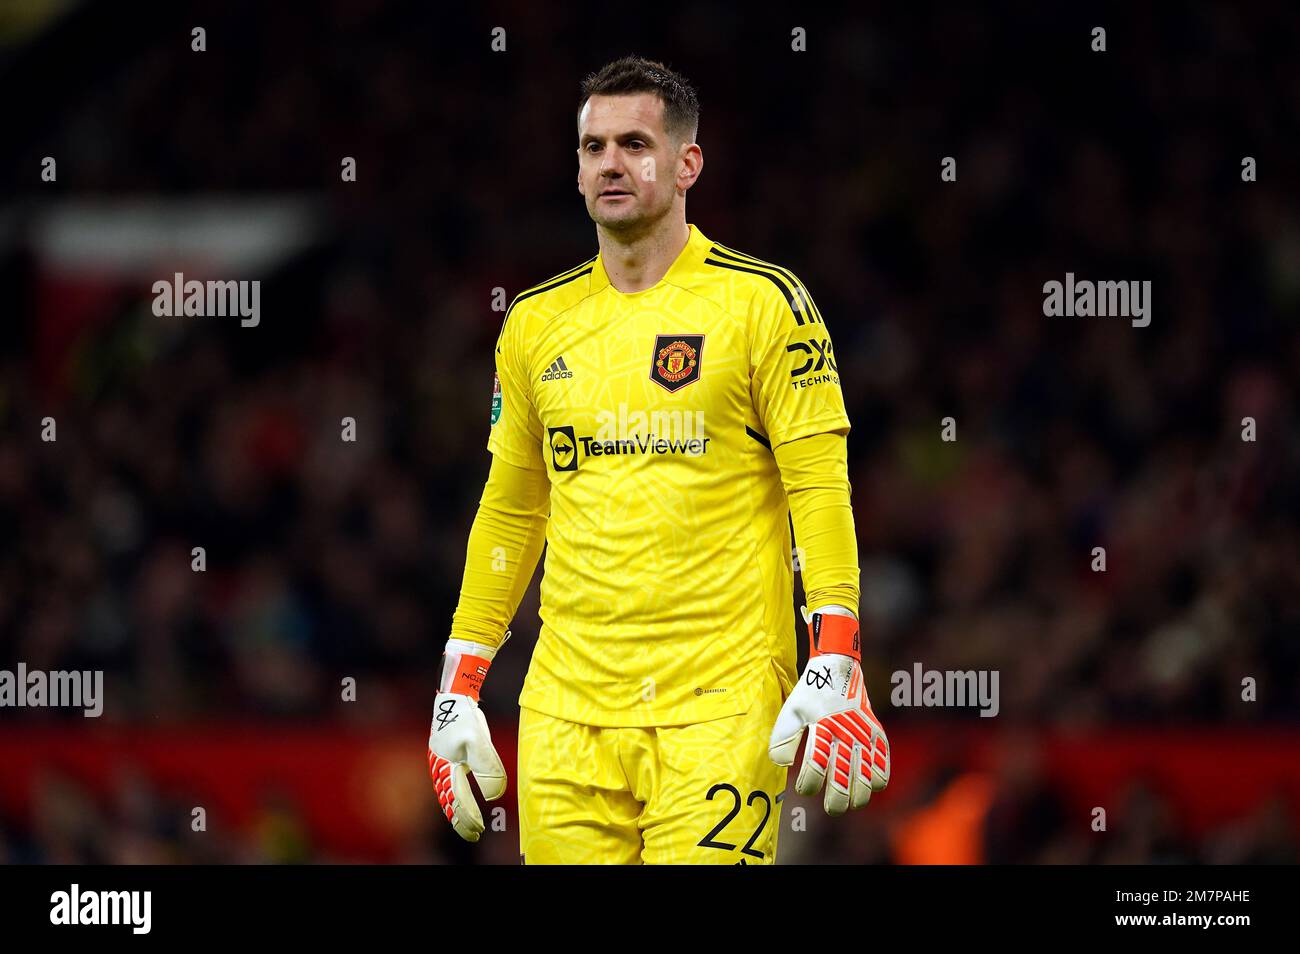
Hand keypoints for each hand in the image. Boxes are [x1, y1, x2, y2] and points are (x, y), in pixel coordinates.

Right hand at [427, 635, 508, 841]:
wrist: (454, 695)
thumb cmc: (464, 718)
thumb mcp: (478, 742)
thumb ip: (487, 769)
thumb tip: (493, 796)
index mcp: (446, 768)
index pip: (458, 800)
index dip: (469, 817)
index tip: (480, 829)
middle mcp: (441, 768)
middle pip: (449, 801)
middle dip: (462, 819)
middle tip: (476, 833)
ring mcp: (442, 762)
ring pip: (448, 793)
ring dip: (458, 810)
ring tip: (469, 823)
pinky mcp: (448, 755)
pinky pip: (450, 783)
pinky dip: (456, 796)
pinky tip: (463, 798)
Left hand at [768, 607, 889, 814]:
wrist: (838, 669)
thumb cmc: (811, 694)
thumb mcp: (791, 710)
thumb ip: (783, 738)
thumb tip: (781, 765)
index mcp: (821, 727)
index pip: (815, 766)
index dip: (808, 785)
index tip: (804, 789)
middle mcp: (845, 733)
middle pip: (842, 779)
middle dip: (836, 801)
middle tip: (831, 808)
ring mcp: (864, 735)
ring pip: (866, 779)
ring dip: (859, 796)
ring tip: (851, 803)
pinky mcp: (877, 735)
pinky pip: (883, 766)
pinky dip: (878, 780)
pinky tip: (869, 785)